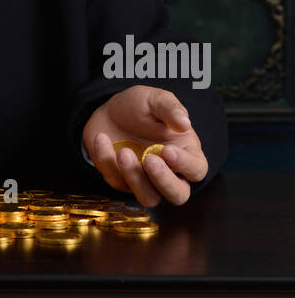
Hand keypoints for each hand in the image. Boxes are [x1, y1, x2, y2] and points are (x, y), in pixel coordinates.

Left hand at [83, 85, 208, 206]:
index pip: (196, 169)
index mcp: (185, 152)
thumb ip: (170, 108)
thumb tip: (185, 123)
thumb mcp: (155, 99)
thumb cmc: (140, 106)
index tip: (167, 150)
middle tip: (149, 159)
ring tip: (123, 152)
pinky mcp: (122, 181)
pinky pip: (116, 181)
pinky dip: (107, 161)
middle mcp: (170, 172)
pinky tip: (102, 139)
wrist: (110, 110)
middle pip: (178, 195)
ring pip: (149, 198)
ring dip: (136, 179)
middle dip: (164, 181)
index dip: (185, 164)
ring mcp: (145, 180)